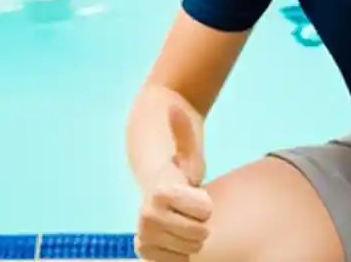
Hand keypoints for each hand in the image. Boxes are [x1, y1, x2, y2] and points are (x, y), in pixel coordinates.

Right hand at [135, 104, 210, 261]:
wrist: (155, 188)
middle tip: (186, 208)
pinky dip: (182, 251)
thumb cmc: (178, 168)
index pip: (206, 211)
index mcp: (161, 192)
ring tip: (179, 218)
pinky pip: (180, 261)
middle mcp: (147, 215)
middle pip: (200, 234)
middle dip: (199, 220)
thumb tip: (175, 104)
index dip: (205, 202)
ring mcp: (144, 235)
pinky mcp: (145, 251)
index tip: (194, 192)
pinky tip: (174, 235)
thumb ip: (183, 130)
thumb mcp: (186, 150)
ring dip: (191, 235)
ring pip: (192, 250)